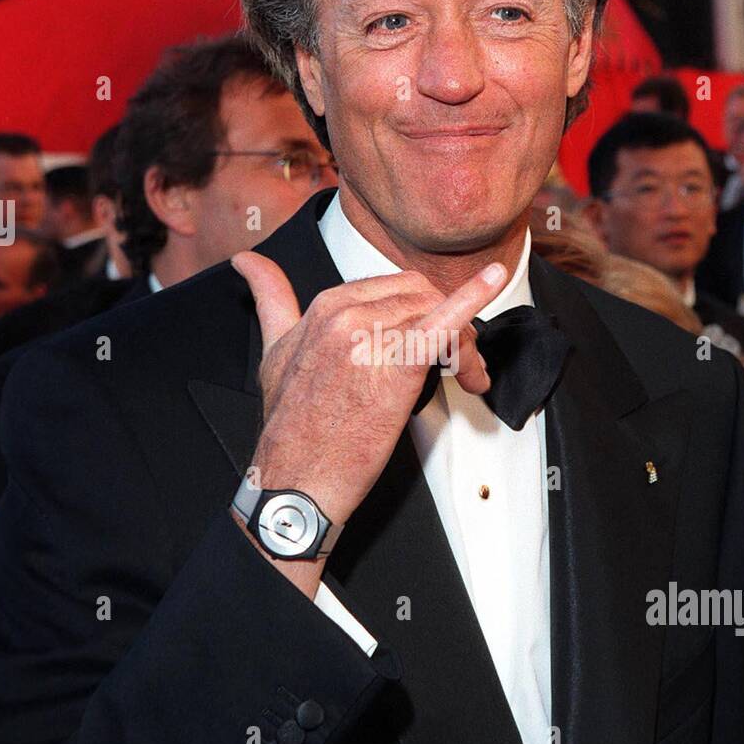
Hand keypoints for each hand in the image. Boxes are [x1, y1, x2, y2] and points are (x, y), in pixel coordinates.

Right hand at [230, 251, 506, 531]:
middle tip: (460, 366)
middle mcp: (346, 314)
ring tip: (467, 377)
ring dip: (464, 345)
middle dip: (450, 325)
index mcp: (324, 306)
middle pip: (422, 297)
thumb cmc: (293, 428)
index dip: (422, 315)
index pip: (394, 289)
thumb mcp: (273, 352)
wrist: (296, 481)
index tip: (432, 345)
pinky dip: (474, 298)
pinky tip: (494, 281)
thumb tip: (249, 262)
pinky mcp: (395, 366)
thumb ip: (270, 300)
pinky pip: (444, 322)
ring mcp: (369, 337)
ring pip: (439, 314)